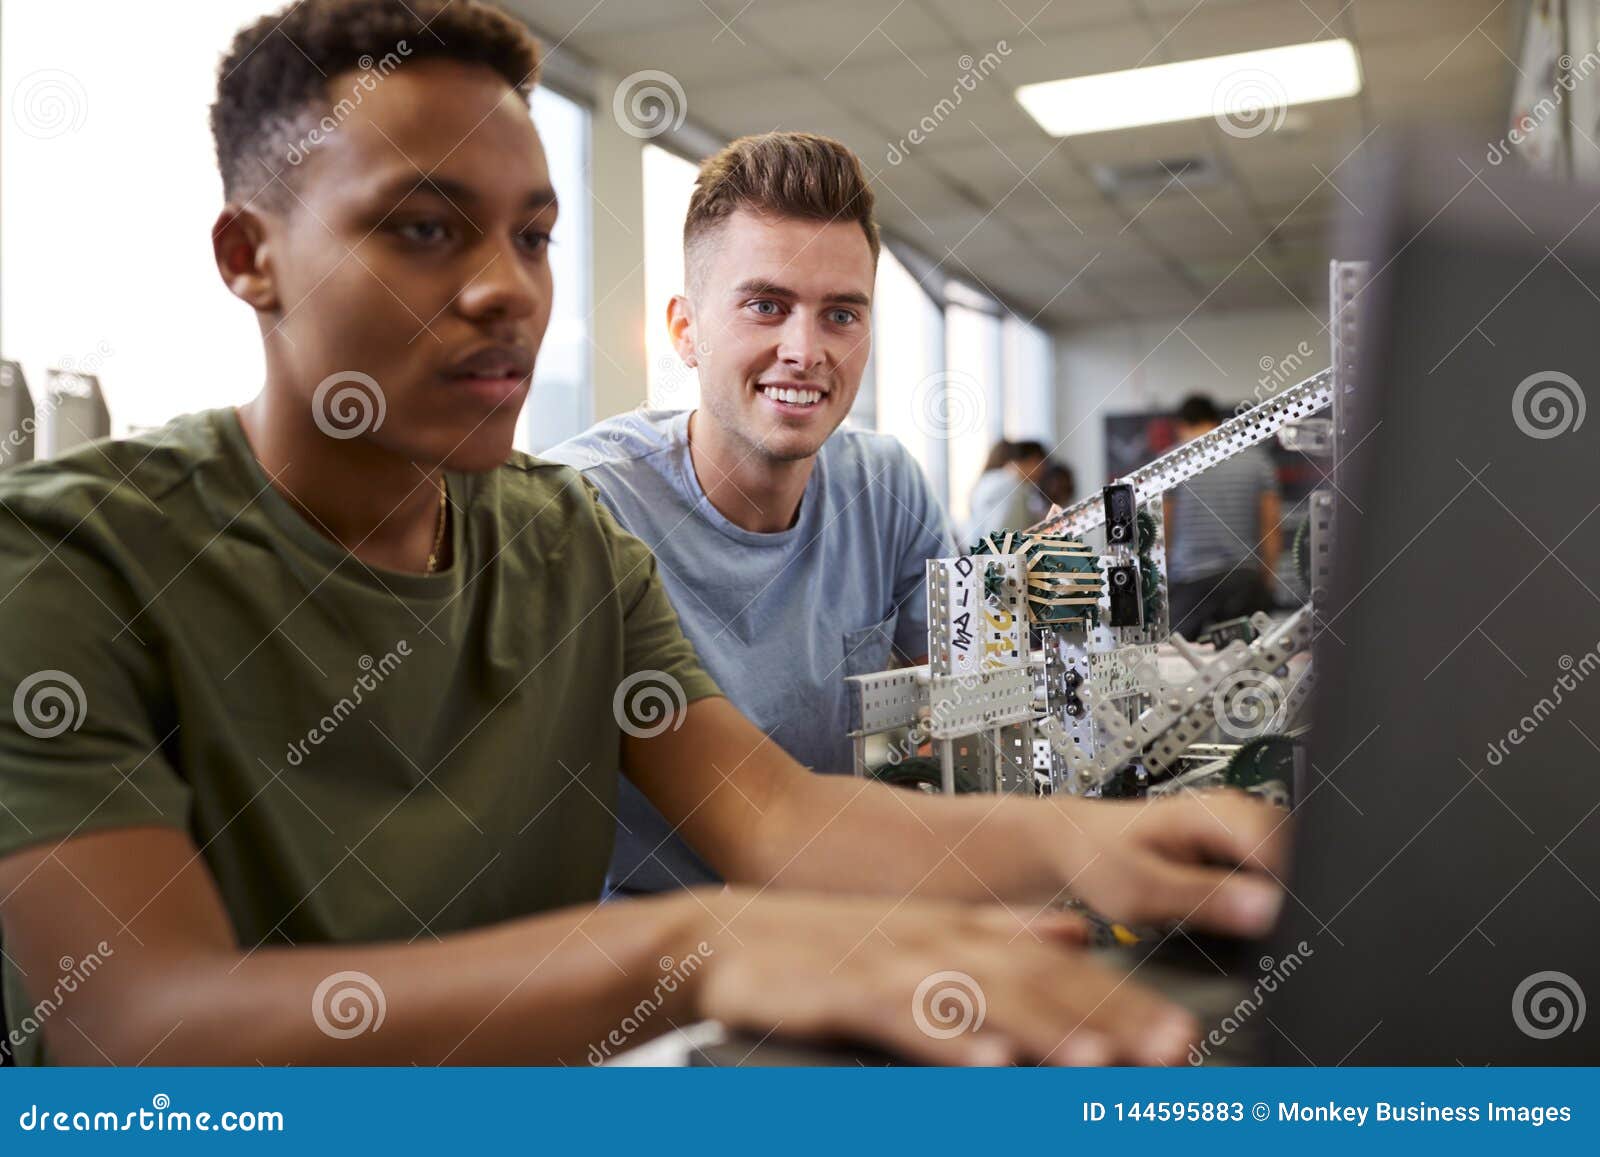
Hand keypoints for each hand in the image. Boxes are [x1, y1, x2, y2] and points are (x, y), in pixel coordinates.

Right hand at [690, 890, 1199, 1065]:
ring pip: (984, 995)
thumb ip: (1003, 928)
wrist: (724, 937)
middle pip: (1038, 978)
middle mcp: (941, 941)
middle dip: (1110, 1016)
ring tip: (1103, 1060)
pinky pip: (906, 1015)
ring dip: (1047, 1028)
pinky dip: (950, 1038)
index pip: (1060, 962)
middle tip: (1172, 1048)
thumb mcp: (925, 929)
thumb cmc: (829, 944)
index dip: (1124, 997)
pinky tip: (987, 1063)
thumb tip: (1077, 932)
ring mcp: (895, 964)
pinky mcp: (847, 989)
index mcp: (964, 929)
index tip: (1183, 1032)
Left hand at [1053, 789, 1286, 934]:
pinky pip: (1267, 867)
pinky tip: (1247, 917)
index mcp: (1212, 813)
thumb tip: (1265, 908)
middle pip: (1293, 848)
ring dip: (1280, 893)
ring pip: (1285, 858)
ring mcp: (1234, 826)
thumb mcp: (1143, 891)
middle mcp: (1230, 811)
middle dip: (1294, 891)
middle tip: (1276, 934)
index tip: (1286, 923)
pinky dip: (1265, 893)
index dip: (1292, 886)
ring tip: (1256, 927)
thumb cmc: (1097, 858)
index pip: (1282, 842)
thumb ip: (1204, 899)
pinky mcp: (1232, 843)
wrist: (1075, 846)